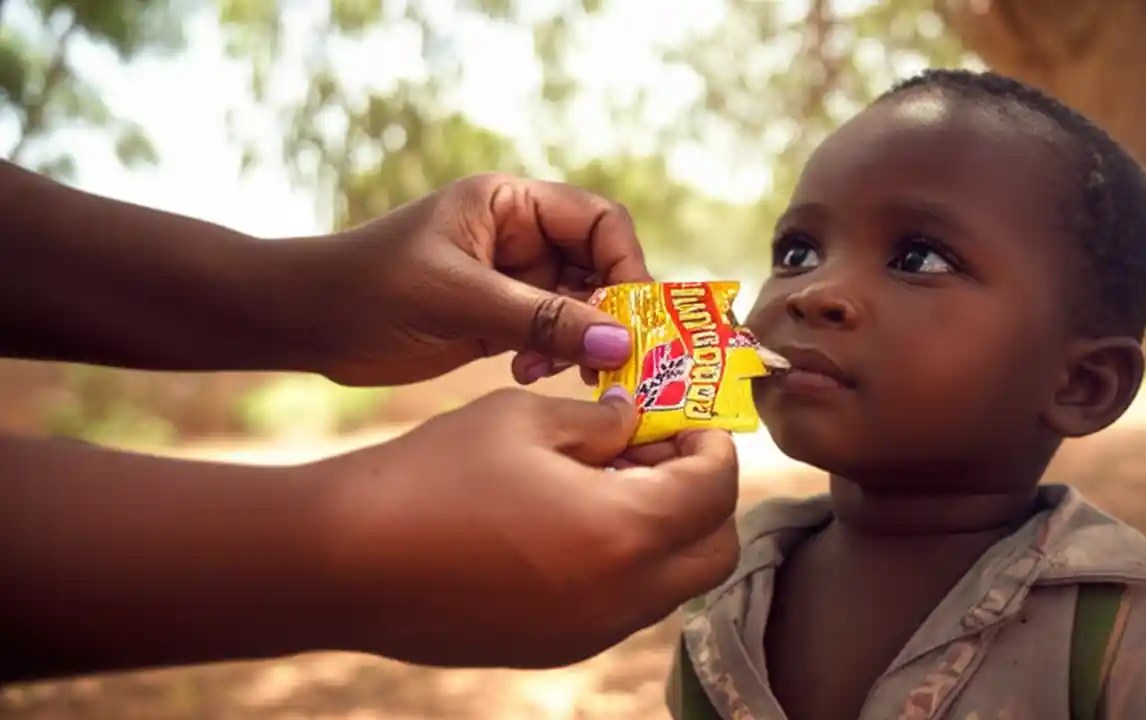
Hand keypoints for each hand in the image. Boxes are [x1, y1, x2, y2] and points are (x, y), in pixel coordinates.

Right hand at [312, 387, 739, 667]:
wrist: (346, 561)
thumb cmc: (433, 475)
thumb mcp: (523, 420)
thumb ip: (600, 422)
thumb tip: (636, 423)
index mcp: (626, 530)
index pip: (717, 488)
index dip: (713, 444)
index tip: (686, 419)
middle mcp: (624, 596)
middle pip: (716, 550)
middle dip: (706, 495)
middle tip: (661, 453)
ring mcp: (591, 632)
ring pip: (673, 582)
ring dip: (667, 531)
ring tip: (611, 482)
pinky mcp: (557, 648)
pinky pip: (625, 606)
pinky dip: (627, 564)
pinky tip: (574, 523)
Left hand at [314, 173, 651, 385]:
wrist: (306, 322)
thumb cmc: (371, 289)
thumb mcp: (459, 300)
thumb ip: (542, 320)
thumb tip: (622, 343)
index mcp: (511, 204)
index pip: (598, 221)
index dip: (626, 264)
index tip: (632, 318)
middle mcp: (520, 236)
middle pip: (599, 265)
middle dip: (609, 312)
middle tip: (610, 360)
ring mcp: (512, 279)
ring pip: (581, 307)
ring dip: (581, 342)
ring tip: (555, 371)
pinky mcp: (500, 319)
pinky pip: (553, 336)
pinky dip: (554, 358)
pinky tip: (525, 373)